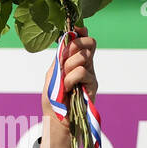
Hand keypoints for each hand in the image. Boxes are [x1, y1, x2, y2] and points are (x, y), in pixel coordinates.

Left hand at [40, 27, 96, 147]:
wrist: (57, 117)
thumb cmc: (53, 96)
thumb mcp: (53, 73)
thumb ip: (61, 57)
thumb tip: (67, 39)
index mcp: (74, 58)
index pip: (84, 38)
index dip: (80, 32)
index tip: (75, 30)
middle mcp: (85, 63)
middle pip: (88, 42)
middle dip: (74, 47)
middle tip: (64, 63)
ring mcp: (91, 73)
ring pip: (83, 55)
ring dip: (68, 67)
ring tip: (64, 82)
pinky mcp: (93, 84)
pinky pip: (81, 72)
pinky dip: (70, 79)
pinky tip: (68, 89)